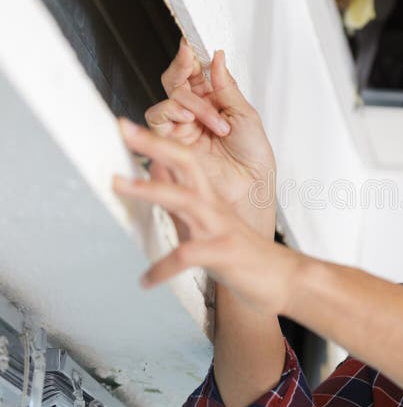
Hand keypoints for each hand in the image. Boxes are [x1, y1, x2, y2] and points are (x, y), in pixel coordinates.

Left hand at [114, 119, 303, 312]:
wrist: (279, 278)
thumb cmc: (239, 253)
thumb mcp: (207, 221)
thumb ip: (179, 197)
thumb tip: (152, 172)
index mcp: (208, 197)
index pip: (182, 158)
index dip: (155, 140)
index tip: (125, 126)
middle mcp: (212, 206)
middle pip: (186, 163)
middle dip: (155, 144)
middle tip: (124, 129)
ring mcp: (218, 227)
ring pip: (185, 199)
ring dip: (150, 189)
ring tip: (118, 184)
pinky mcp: (223, 252)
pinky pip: (188, 255)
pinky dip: (163, 268)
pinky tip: (146, 280)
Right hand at [145, 39, 275, 236]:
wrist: (250, 190)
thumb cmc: (253, 161)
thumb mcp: (245, 116)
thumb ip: (226, 87)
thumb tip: (217, 58)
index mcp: (217, 104)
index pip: (198, 74)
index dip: (193, 58)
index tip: (192, 44)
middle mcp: (196, 114)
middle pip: (177, 81)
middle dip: (182, 67)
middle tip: (189, 59)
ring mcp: (181, 128)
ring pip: (170, 97)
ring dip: (191, 102)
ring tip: (216, 122)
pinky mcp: (168, 143)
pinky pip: (159, 118)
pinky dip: (175, 112)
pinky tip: (192, 121)